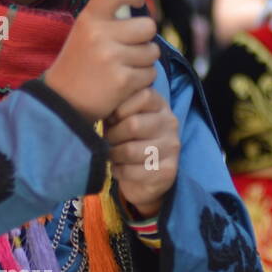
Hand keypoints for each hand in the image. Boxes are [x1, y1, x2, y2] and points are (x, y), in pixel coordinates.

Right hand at [44, 0, 158, 121]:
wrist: (62, 101)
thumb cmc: (78, 62)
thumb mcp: (84, 31)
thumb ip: (107, 8)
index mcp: (88, 19)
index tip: (136, 0)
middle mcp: (99, 35)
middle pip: (147, 26)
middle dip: (143, 38)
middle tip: (127, 48)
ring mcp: (112, 58)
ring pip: (152, 52)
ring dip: (143, 61)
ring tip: (121, 68)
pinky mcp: (123, 80)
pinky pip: (150, 73)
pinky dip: (141, 80)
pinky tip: (122, 83)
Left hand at [104, 86, 179, 216]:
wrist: (142, 176)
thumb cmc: (125, 138)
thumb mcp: (119, 117)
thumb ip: (114, 106)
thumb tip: (99, 105)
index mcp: (159, 105)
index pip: (144, 95)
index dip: (120, 108)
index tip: (111, 118)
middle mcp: (170, 123)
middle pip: (133, 125)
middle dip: (112, 135)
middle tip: (107, 141)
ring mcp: (171, 147)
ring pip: (130, 150)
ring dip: (113, 155)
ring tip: (111, 155)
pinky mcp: (168, 170)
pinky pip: (131, 171)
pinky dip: (118, 171)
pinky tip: (117, 168)